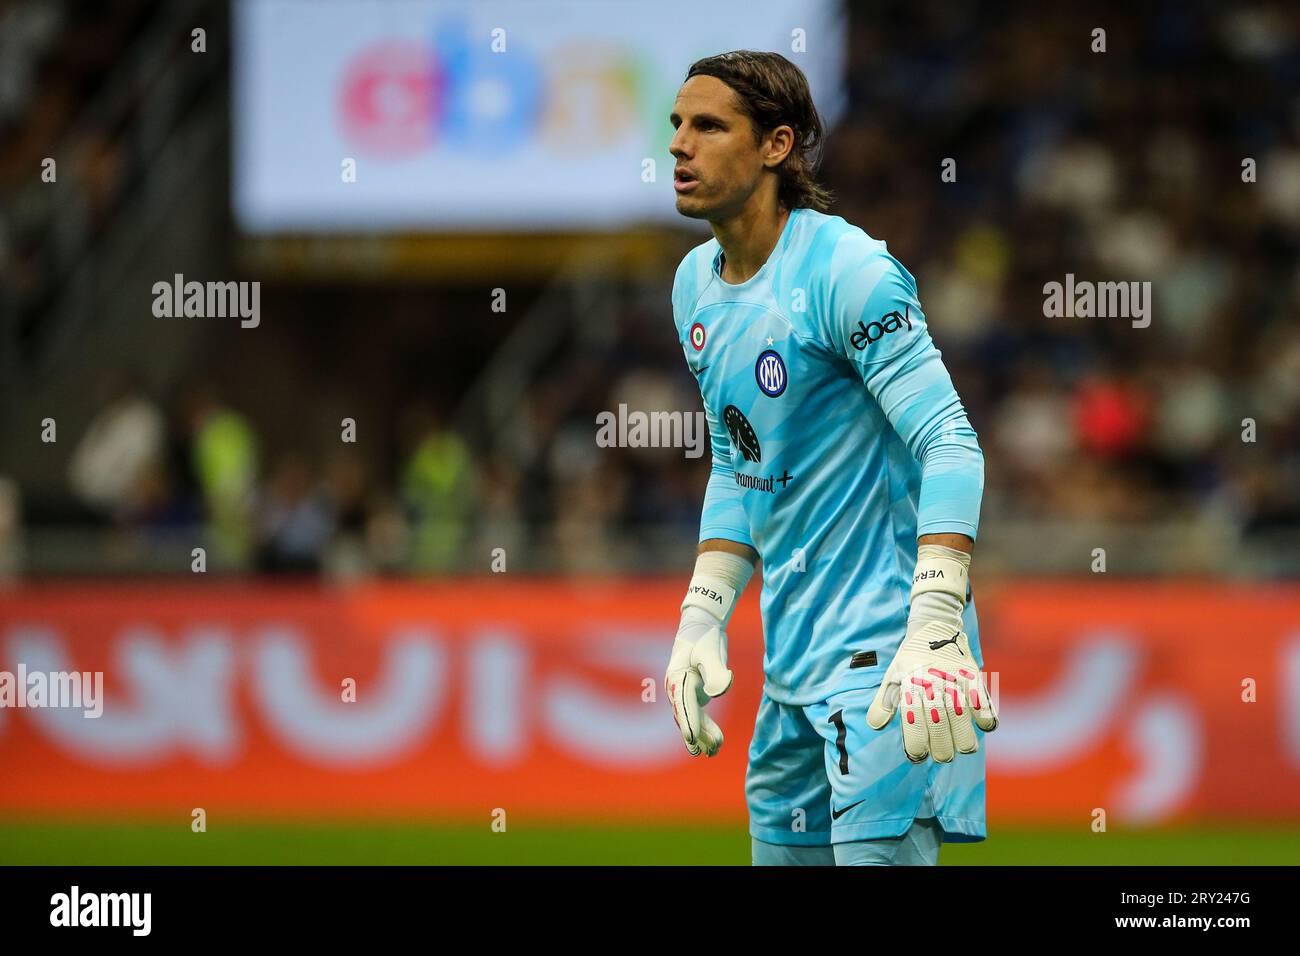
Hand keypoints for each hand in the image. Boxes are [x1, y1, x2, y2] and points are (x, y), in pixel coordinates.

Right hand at [664, 610, 732, 756]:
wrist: (701, 628)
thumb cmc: (705, 638)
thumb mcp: (711, 651)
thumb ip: (715, 670)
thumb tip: (718, 693)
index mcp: (677, 678)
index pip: (684, 703)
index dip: (689, 721)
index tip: (692, 738)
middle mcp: (677, 688)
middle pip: (687, 715)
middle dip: (699, 734)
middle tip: (712, 750)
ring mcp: (683, 693)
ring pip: (692, 718)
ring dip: (703, 735)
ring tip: (714, 752)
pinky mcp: (693, 694)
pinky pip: (697, 716)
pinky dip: (704, 729)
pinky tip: (713, 742)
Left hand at [866, 620, 997, 762]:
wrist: (933, 627)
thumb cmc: (910, 659)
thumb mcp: (892, 676)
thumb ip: (884, 702)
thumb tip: (875, 726)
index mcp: (909, 684)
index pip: (913, 721)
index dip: (916, 744)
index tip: (918, 756)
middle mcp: (931, 682)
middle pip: (938, 724)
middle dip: (941, 748)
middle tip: (942, 756)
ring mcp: (953, 679)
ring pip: (961, 718)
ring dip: (964, 739)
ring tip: (963, 748)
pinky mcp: (972, 675)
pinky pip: (982, 701)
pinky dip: (985, 717)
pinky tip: (982, 726)